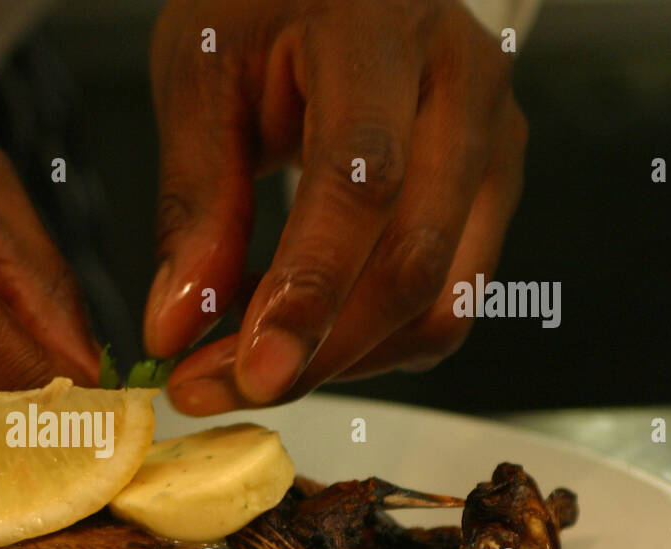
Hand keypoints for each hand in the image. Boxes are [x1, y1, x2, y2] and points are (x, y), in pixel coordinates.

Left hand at [144, 0, 527, 413]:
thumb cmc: (263, 9)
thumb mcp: (199, 78)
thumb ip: (194, 204)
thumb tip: (175, 330)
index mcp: (380, 33)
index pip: (361, 183)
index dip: (308, 291)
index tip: (248, 371)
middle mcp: (462, 88)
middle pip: (411, 263)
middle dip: (312, 352)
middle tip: (213, 389)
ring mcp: (494, 143)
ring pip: (440, 303)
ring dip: (339, 362)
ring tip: (241, 370)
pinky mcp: (492, 193)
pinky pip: (445, 303)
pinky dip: (370, 344)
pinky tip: (302, 339)